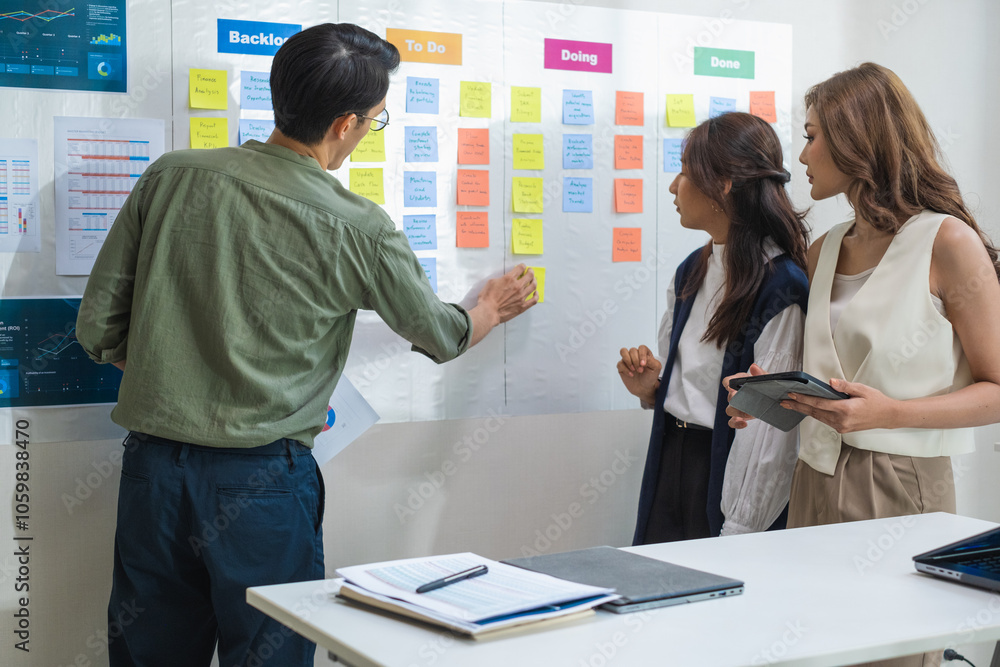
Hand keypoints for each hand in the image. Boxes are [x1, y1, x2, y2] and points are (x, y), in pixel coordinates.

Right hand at [478, 264, 538, 324]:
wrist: (489, 312)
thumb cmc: (487, 298)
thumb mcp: (491, 282)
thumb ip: (501, 279)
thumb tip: (505, 279)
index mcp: (509, 279)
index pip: (520, 269)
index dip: (522, 266)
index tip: (523, 267)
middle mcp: (517, 286)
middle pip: (529, 276)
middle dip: (530, 272)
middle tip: (530, 271)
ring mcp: (521, 296)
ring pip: (533, 286)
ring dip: (534, 281)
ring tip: (534, 280)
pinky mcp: (522, 306)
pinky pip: (533, 300)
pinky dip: (536, 295)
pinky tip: (536, 293)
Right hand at [616, 345, 661, 403]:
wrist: (644, 388)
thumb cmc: (650, 377)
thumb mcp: (656, 368)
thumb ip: (652, 360)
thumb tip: (642, 359)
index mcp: (645, 353)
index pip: (641, 348)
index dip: (641, 355)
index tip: (643, 364)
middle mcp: (636, 355)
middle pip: (632, 350)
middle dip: (636, 361)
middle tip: (640, 370)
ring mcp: (628, 360)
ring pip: (623, 351)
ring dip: (628, 361)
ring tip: (633, 369)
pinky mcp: (622, 367)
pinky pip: (620, 363)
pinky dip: (625, 369)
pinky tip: (631, 375)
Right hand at [723, 363, 765, 428]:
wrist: (775, 399)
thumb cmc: (767, 386)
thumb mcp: (767, 378)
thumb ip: (761, 373)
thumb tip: (753, 367)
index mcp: (739, 383)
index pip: (727, 381)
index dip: (728, 383)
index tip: (732, 386)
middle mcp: (736, 395)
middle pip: (729, 397)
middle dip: (735, 400)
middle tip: (744, 400)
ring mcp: (737, 406)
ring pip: (729, 410)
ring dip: (737, 412)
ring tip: (749, 413)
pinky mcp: (740, 417)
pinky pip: (732, 422)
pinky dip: (736, 423)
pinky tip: (744, 424)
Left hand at [780, 378, 897, 433]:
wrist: (888, 416)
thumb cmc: (876, 401)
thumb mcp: (862, 389)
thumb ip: (845, 386)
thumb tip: (830, 382)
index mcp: (845, 410)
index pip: (819, 403)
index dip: (804, 399)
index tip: (791, 395)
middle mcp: (841, 420)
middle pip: (814, 412)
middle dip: (798, 406)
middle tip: (783, 402)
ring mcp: (841, 426)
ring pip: (818, 417)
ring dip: (804, 410)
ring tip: (790, 405)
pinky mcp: (842, 429)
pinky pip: (824, 420)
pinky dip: (815, 414)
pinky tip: (807, 409)